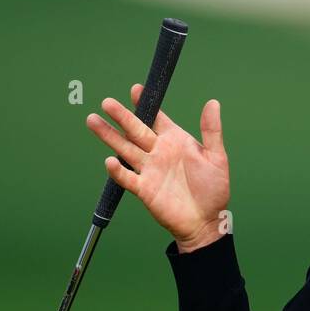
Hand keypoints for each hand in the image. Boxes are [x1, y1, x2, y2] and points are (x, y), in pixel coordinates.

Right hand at [86, 86, 229, 250]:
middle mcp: (158, 152)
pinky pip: (127, 178)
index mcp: (175, 141)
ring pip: (125, 149)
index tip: (136, 89)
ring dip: (109, 136)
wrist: (206, 221)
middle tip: (107, 103)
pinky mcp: (144, 189)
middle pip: (135, 130)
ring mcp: (149, 170)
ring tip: (93, 120)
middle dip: (121, 116)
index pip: (156, 118)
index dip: (146, 104)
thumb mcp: (216, 157)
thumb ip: (212, 131)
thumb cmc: (213, 189)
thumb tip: (213, 102)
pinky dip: (118, 171)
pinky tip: (110, 161)